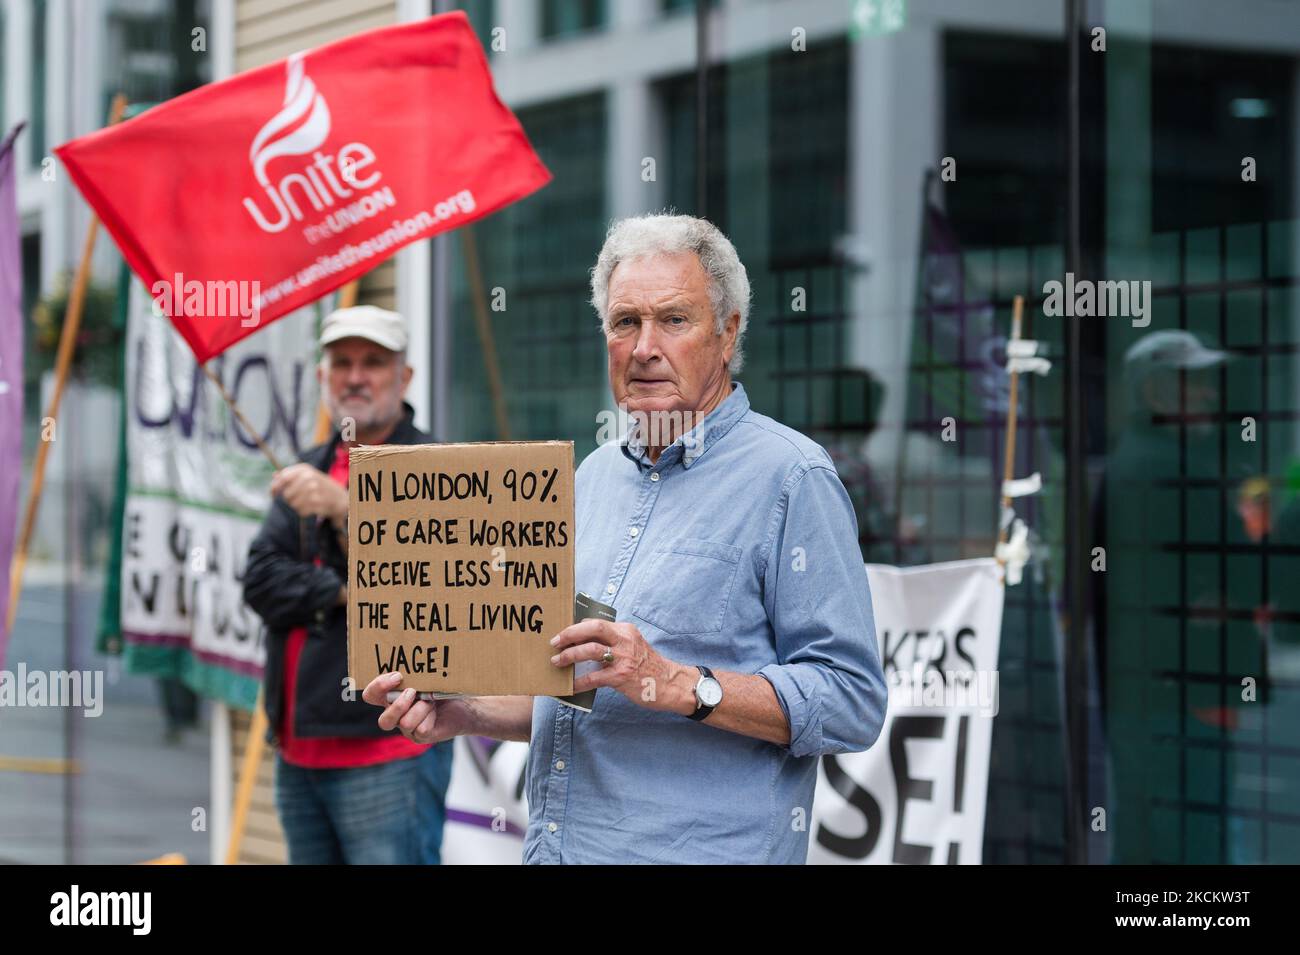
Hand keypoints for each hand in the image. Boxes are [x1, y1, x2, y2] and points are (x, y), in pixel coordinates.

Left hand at [271, 463, 347, 525]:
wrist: (338, 495)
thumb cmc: (317, 484)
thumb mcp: (304, 474)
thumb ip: (288, 475)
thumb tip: (274, 476)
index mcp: (304, 469)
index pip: (283, 478)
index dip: (274, 487)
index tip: (272, 494)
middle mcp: (309, 477)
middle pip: (287, 494)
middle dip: (288, 499)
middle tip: (294, 499)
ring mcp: (315, 490)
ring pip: (293, 504)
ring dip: (296, 506)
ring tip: (303, 503)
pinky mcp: (319, 502)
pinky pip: (301, 511)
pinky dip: (303, 512)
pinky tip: (309, 508)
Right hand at [362, 671, 473, 743]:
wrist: (464, 705)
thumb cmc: (443, 687)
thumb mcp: (427, 677)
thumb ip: (415, 674)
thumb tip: (414, 661)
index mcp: (392, 697)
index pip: (371, 695)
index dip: (378, 686)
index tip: (398, 676)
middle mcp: (397, 715)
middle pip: (383, 721)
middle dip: (398, 706)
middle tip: (413, 692)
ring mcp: (408, 728)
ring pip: (404, 723)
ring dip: (420, 709)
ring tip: (431, 701)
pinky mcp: (421, 736)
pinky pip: (420, 729)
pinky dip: (430, 717)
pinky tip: (437, 713)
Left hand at [549, 619, 694, 714]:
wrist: (670, 683)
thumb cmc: (648, 666)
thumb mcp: (633, 645)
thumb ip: (613, 642)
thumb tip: (584, 642)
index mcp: (626, 630)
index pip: (596, 623)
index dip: (576, 627)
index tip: (562, 634)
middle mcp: (625, 640)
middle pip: (592, 628)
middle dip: (569, 634)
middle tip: (555, 642)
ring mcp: (624, 658)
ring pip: (590, 650)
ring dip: (570, 655)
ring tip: (557, 661)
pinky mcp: (621, 676)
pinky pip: (594, 678)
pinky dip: (579, 681)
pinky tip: (570, 686)